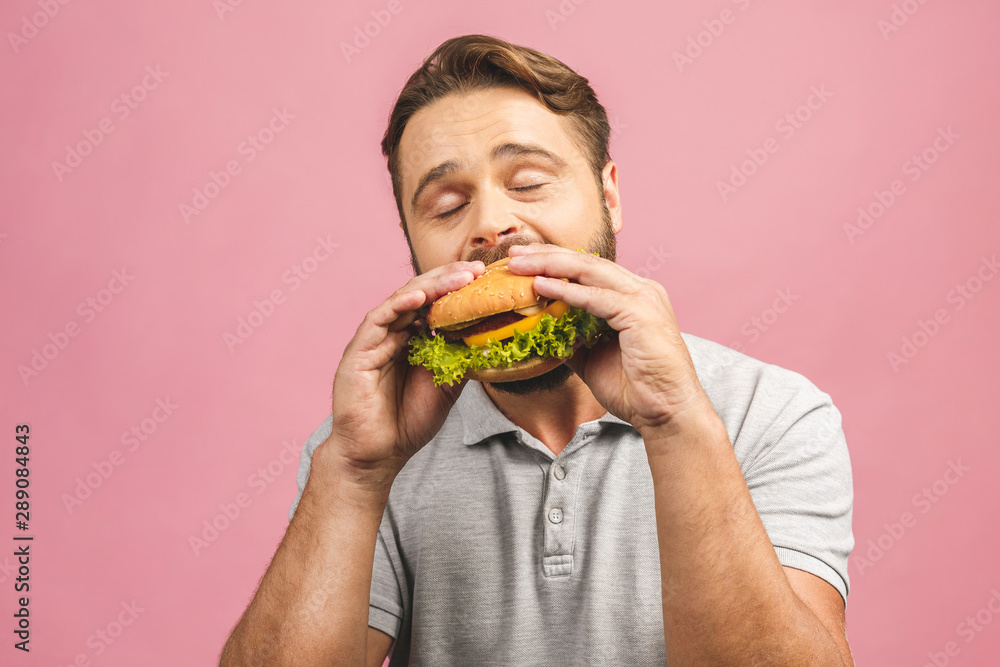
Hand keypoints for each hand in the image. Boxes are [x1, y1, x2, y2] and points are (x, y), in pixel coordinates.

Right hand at [322, 260, 485, 485]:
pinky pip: (379, 320)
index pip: (435, 304)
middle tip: (477, 270)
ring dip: (431, 287)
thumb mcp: (447, 386)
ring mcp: (374, 340)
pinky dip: (400, 305)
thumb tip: (489, 337)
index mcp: (411, 340)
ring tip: (459, 278)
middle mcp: (392, 334)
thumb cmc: (408, 422)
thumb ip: (460, 359)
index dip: (457, 289)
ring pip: (402, 301)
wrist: (379, 454)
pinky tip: (421, 298)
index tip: (486, 280)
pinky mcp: (358, 351)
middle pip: (421, 295)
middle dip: (449, 279)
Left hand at [507, 244, 710, 433]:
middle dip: (546, 255)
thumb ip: (570, 338)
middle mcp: (640, 290)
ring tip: (519, 265)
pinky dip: (567, 291)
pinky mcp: (641, 313)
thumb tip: (539, 332)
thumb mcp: (591, 357)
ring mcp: (644, 298)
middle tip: (514, 253)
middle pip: (586, 262)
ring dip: (550, 265)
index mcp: (632, 296)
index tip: (521, 260)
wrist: (666, 413)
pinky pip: (596, 297)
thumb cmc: (635, 389)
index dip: (553, 261)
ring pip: (589, 271)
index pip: (588, 269)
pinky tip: (542, 287)